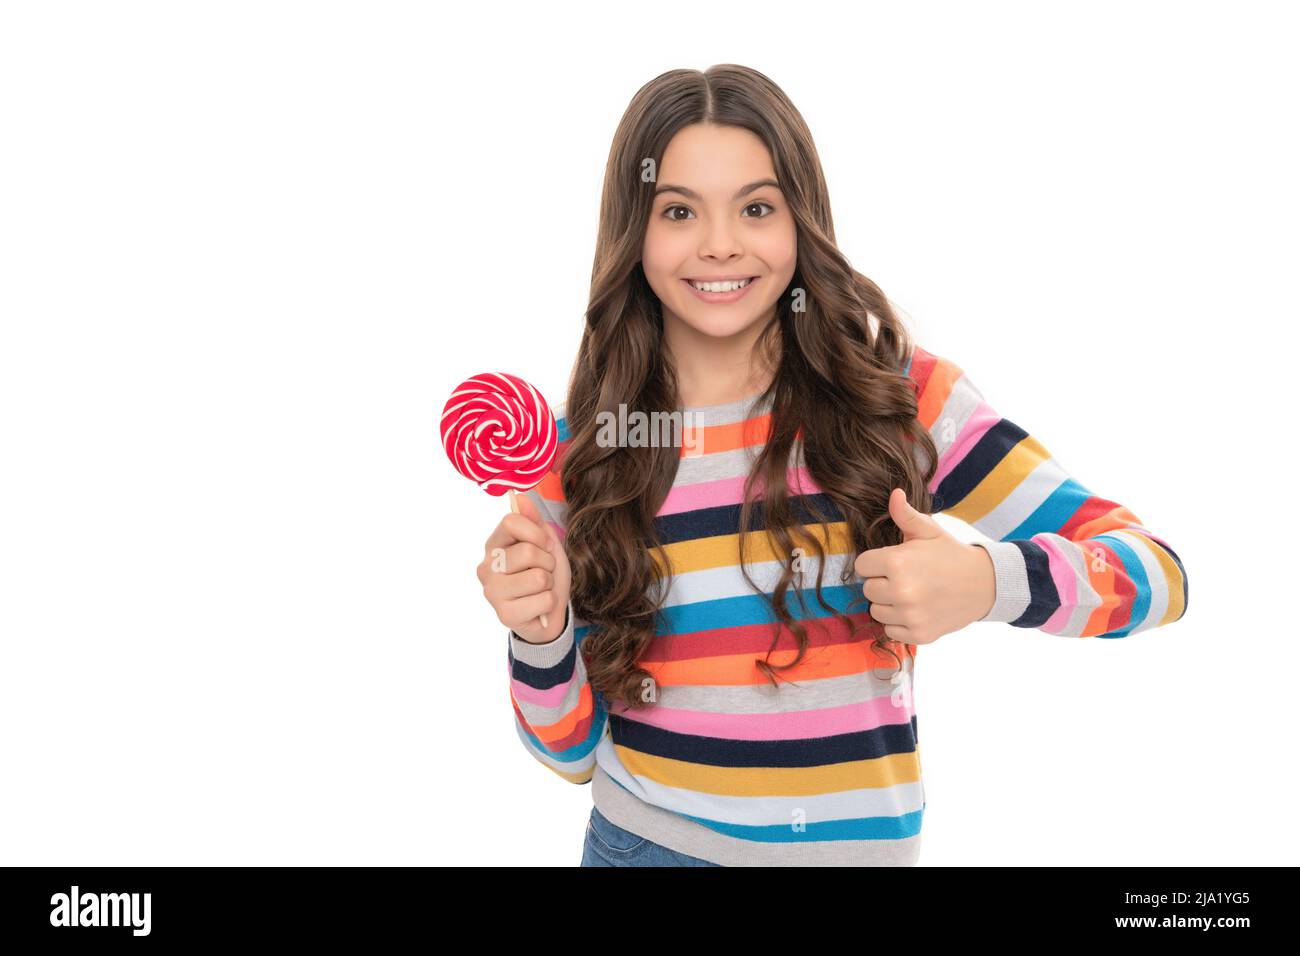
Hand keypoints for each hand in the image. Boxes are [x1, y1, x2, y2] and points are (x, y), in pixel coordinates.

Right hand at [477, 493, 570, 643]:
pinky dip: (550, 603)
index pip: (512, 522)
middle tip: (544, 572)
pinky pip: (544, 600)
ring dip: (549, 584)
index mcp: (493, 545)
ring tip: (541, 589)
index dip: (537, 533)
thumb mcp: (544, 543)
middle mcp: (486, 567)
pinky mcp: (504, 615)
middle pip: (528, 551)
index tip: (544, 546)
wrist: (549, 611)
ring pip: (538, 577)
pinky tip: (538, 606)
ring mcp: (492, 593)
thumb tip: (520, 496)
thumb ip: (532, 520)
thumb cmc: (544, 574)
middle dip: (548, 563)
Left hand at [853, 488, 995, 643]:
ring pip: (877, 612)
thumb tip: (894, 494)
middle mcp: (901, 591)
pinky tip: (916, 610)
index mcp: (897, 562)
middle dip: (882, 583)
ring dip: (889, 605)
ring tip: (911, 594)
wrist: (984, 584)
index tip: (893, 562)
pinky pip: (891, 631)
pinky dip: (900, 623)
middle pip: (868, 590)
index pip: (862, 566)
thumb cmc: (950, 555)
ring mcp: (910, 615)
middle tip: (905, 578)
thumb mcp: (929, 531)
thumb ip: (906, 515)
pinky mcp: (919, 634)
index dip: (876, 563)